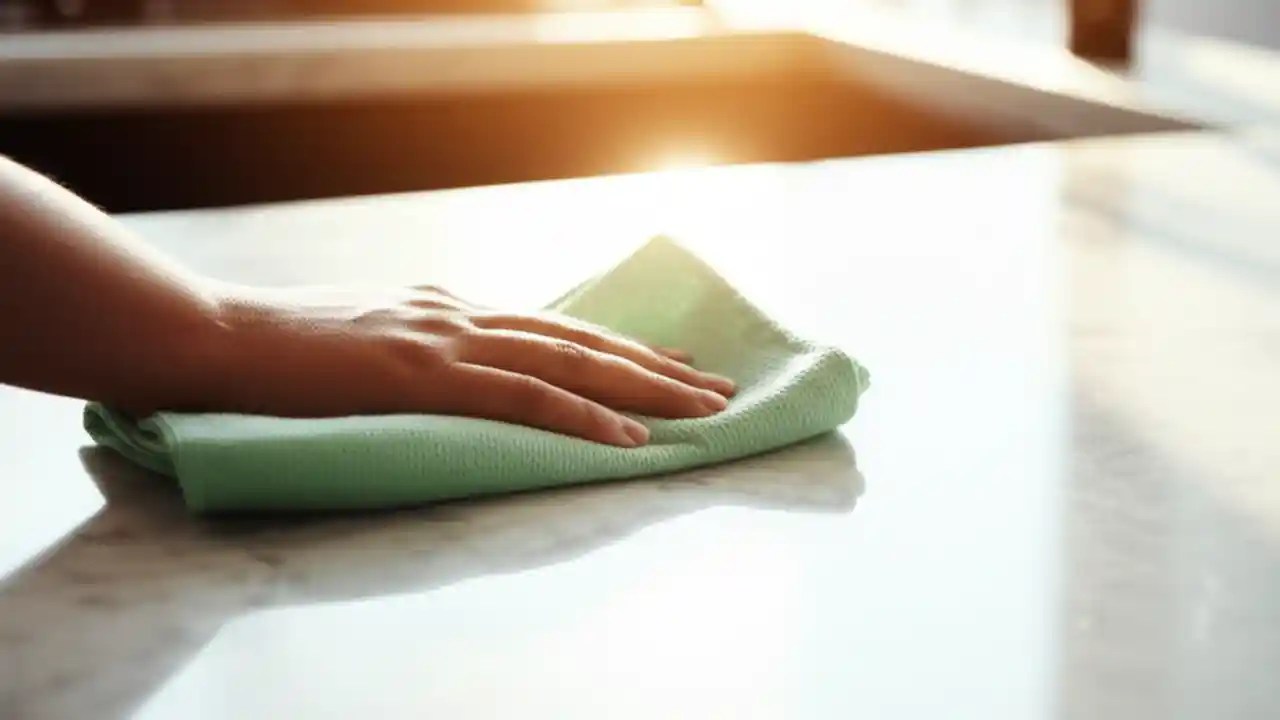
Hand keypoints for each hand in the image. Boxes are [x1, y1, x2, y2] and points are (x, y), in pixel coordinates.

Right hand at [196, 284, 734, 446]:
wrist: (220, 337)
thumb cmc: (284, 348)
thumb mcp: (369, 340)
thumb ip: (421, 350)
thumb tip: (458, 371)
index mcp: (450, 308)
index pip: (554, 327)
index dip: (618, 347)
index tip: (670, 362)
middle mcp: (462, 313)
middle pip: (580, 339)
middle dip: (656, 366)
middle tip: (716, 386)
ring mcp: (447, 339)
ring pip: (569, 361)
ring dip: (643, 387)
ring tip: (700, 409)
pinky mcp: (425, 373)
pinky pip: (523, 396)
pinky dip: (582, 414)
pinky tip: (628, 435)